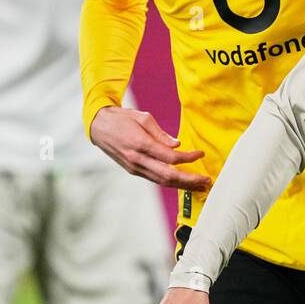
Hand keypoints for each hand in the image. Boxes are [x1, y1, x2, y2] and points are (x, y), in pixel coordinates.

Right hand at [89, 106, 211, 191]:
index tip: (201, 154)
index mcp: (139, 144)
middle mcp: (136, 159)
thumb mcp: (143, 118)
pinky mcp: (133, 170)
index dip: (188, 158)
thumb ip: (161, 134)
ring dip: (182, 185)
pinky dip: (170, 182)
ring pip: (162, 181)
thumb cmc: (121, 118)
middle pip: (168, 176)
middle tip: (206, 180)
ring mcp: (134, 167)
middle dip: (189, 180)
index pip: (170, 157)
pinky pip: (155, 179)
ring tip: (199, 185)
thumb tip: (177, 146)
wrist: (98, 126)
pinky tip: (182, 182)